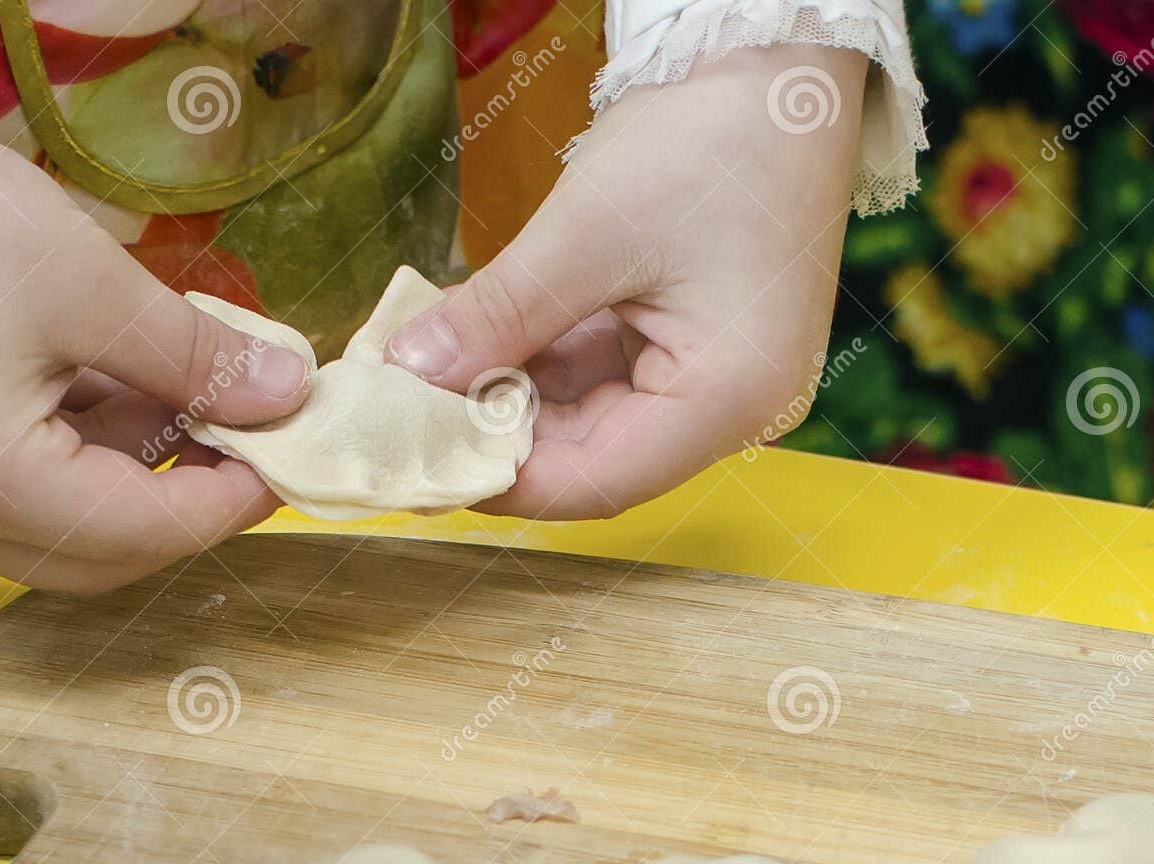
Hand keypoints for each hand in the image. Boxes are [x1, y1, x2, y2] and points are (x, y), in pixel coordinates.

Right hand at [0, 97, 307, 593]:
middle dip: (187, 506)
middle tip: (255, 444)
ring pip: (66, 528)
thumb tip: (287, 395)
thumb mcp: (95, 288)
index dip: (227, 503)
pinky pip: (26, 491)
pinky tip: (140, 397)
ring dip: (141, 478)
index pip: (136, 532)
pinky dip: (91, 456)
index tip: (289, 456)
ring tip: (204, 405)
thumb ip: (198, 360)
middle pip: (101, 555)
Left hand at [386, 45, 869, 519]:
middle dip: (492, 434)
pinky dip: (530, 360)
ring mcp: (706, 377)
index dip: (500, 481)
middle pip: (586, 459)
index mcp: (727, 399)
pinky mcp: (683, 344)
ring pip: (581, 419)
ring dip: (503, 396)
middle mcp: (727, 408)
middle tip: (402, 411)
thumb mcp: (588, 232)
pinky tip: (469, 339)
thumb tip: (410, 371)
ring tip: (423, 371)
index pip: (595, 483)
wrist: (778, 63)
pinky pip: (593, 374)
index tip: (415, 459)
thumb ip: (497, 314)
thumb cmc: (713, 138)